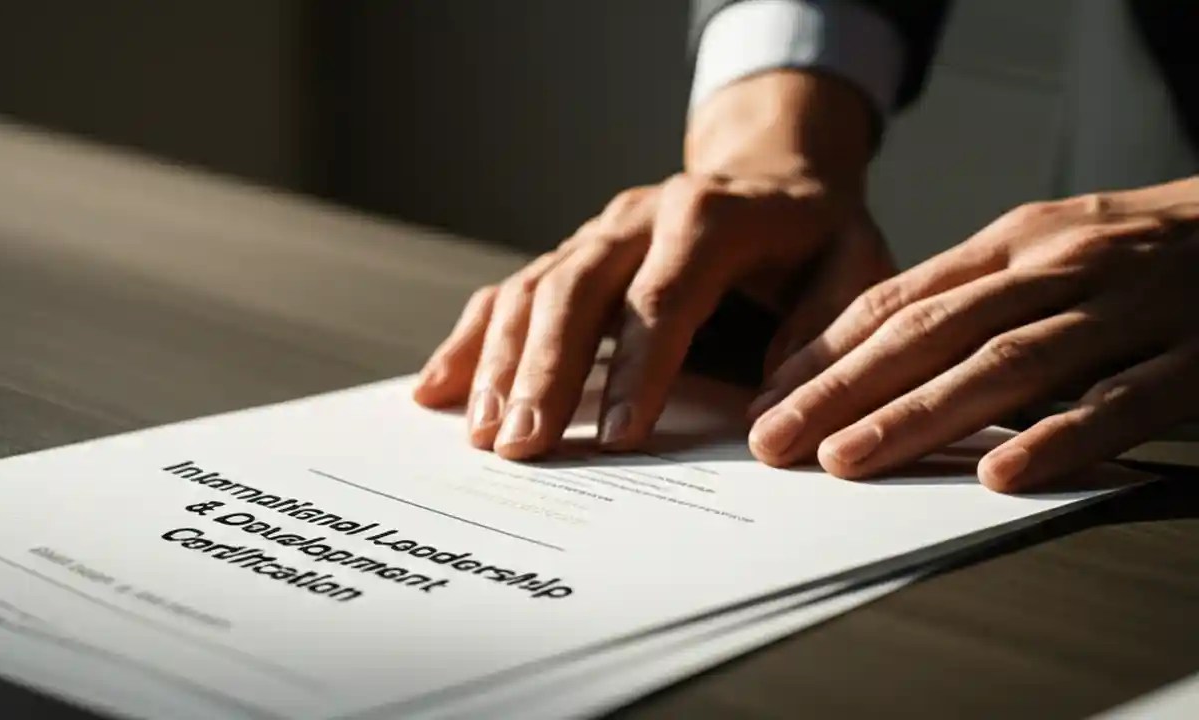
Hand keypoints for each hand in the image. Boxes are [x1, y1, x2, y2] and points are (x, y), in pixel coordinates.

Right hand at [412, 71, 890, 459]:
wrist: (773, 173)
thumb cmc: (815, 236)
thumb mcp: (854, 268)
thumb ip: (823, 336)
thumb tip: (772, 419)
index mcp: (712, 212)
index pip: (665, 291)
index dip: (639, 365)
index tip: (618, 439)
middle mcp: (639, 214)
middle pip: (578, 288)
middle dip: (547, 372)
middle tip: (524, 447)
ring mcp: (596, 233)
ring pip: (533, 289)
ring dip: (502, 364)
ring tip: (485, 436)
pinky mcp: (572, 254)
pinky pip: (511, 291)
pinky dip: (474, 340)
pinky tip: (439, 391)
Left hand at [748, 177, 1198, 491]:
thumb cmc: (1138, 250)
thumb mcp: (1044, 251)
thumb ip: (967, 299)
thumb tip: (867, 358)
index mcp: (1013, 245)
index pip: (898, 303)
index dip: (825, 354)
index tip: (767, 401)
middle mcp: (1057, 270)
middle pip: (930, 334)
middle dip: (842, 391)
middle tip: (774, 440)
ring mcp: (1126, 311)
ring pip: (1008, 365)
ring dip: (919, 415)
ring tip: (848, 459)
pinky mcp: (1197, 357)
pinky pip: (1121, 400)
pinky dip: (1059, 437)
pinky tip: (1003, 475)